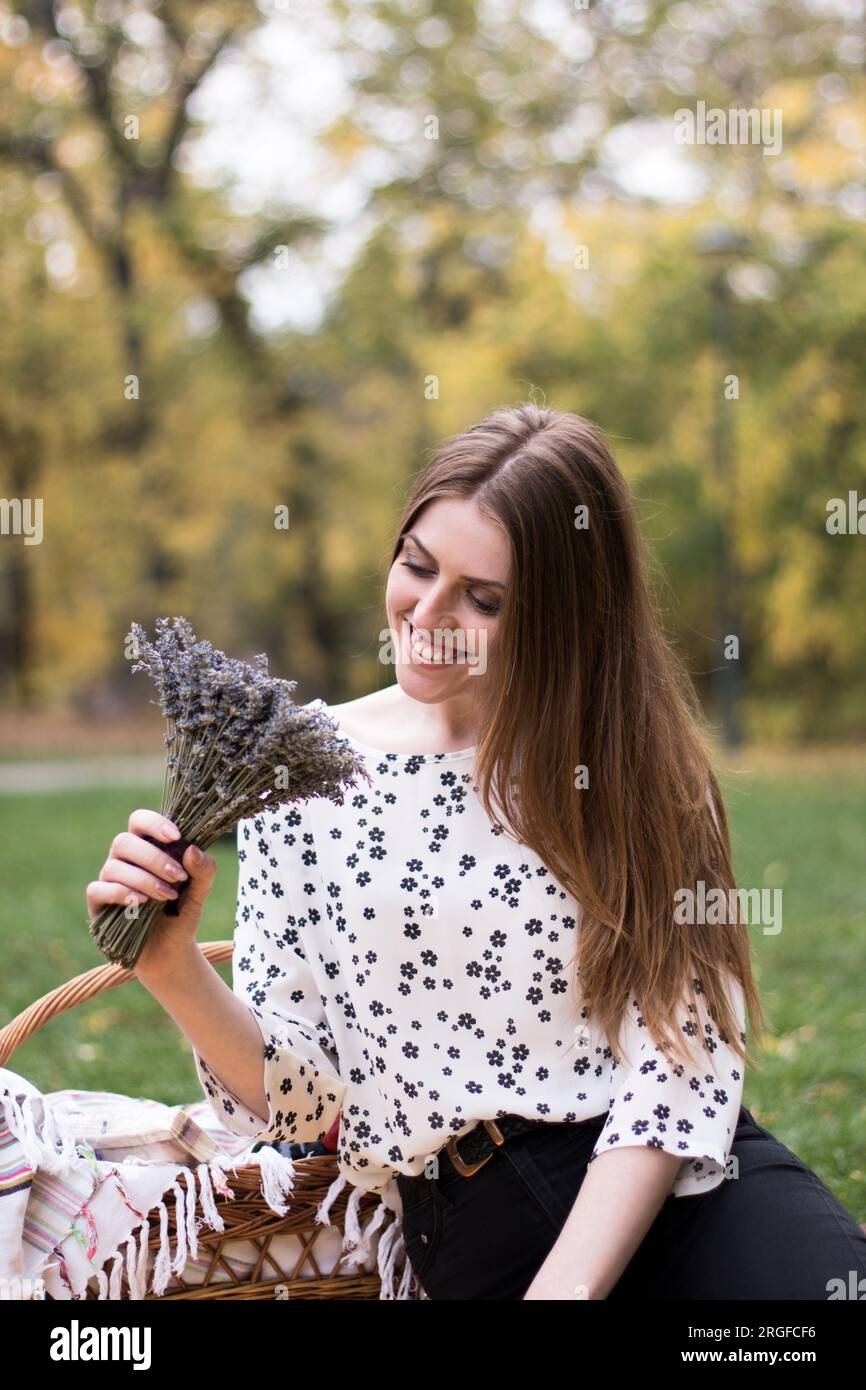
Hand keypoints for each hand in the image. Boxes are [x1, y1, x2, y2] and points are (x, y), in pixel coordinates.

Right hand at [86, 808, 216, 971]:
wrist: (171, 951)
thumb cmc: (182, 914)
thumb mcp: (200, 892)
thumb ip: (203, 870)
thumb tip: (192, 849)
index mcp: (147, 847)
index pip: (139, 821)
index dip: (153, 823)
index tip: (176, 837)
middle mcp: (124, 859)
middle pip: (124, 841)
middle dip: (154, 858)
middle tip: (178, 877)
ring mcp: (108, 879)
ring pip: (113, 866)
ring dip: (144, 880)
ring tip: (167, 897)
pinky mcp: (98, 903)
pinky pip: (98, 889)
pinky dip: (120, 893)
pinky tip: (141, 903)